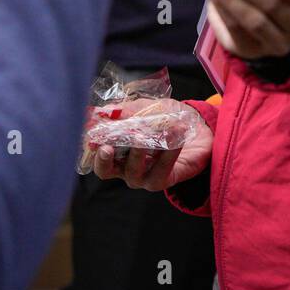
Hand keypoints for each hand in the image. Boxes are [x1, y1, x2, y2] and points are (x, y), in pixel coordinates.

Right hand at [89, 100, 213, 191]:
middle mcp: (124, 167)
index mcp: (115, 150)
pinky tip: (175, 135)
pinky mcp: (162, 181)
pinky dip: (167, 152)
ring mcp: (142, 177)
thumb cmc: (166, 119)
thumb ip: (127, 110)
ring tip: (145, 135)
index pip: (95, 153)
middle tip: (108, 147)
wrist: (198, 129)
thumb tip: (106, 110)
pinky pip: (161, 169)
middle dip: (105, 159)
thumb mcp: (146, 108)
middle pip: (105, 171)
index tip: (92, 135)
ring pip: (133, 171)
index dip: (91, 145)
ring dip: (138, 151)